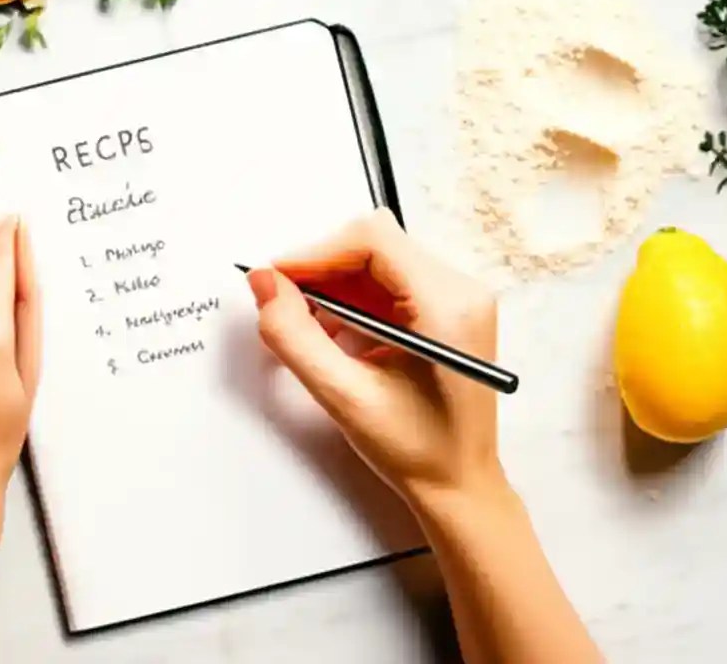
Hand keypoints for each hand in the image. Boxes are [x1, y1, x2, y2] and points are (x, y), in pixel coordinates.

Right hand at [246, 208, 501, 504]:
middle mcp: (462, 292)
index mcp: (449, 306)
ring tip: (310, 329)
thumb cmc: (420, 450)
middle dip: (323, 270)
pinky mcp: (447, 312)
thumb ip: (295, 335)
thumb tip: (264, 284)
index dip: (316, 253)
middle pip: (375, 245)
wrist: (459, 486)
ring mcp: (458, 300)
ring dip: (336, 287)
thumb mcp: (344, 395)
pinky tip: (336, 336)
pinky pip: (390, 284)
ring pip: (379, 262)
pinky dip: (354, 301)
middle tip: (284, 303)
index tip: (277, 278)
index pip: (373, 240)